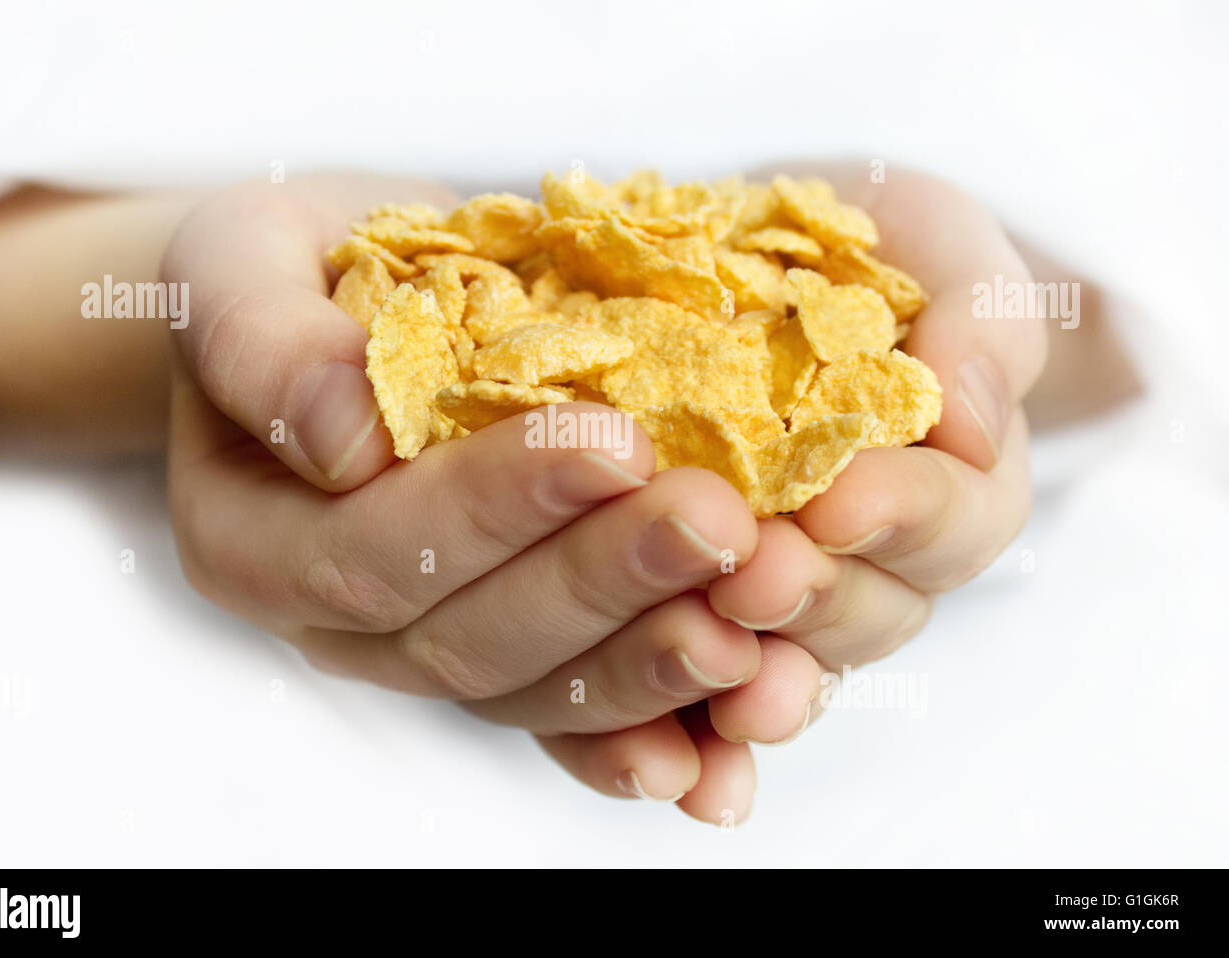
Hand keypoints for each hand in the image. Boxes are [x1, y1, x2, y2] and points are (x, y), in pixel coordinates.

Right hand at [161, 174, 765, 820]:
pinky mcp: (511, 643)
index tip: (614, 442)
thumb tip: (343, 438)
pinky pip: (575, 718)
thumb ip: (260, 340)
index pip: (374, 551)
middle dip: (603, 584)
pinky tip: (725, 744)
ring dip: (650, 661)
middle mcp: (340, 620)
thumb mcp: (239, 262)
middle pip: (470, 640)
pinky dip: (652, 729)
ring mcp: (428, 644)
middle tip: (719, 524)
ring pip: (538, 690)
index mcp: (255, 537)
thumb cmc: (287, 273)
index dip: (494, 509)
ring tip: (754, 610)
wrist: (350, 304)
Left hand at [536, 166, 1045, 824]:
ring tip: (717, 665)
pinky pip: (690, 700)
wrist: (719, 261)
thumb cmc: (847, 249)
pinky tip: (681, 774)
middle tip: (755, 573)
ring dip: (758, 679)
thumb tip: (976, 424)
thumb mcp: (931, 243)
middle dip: (816, 599)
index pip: (953, 525)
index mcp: (940, 485)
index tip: (841, 498)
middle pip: (867, 616)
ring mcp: (771, 596)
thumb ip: (981, 317)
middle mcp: (862, 560)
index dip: (905, 518)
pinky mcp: (677, 613)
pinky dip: (688, 744)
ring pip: (784, 667)